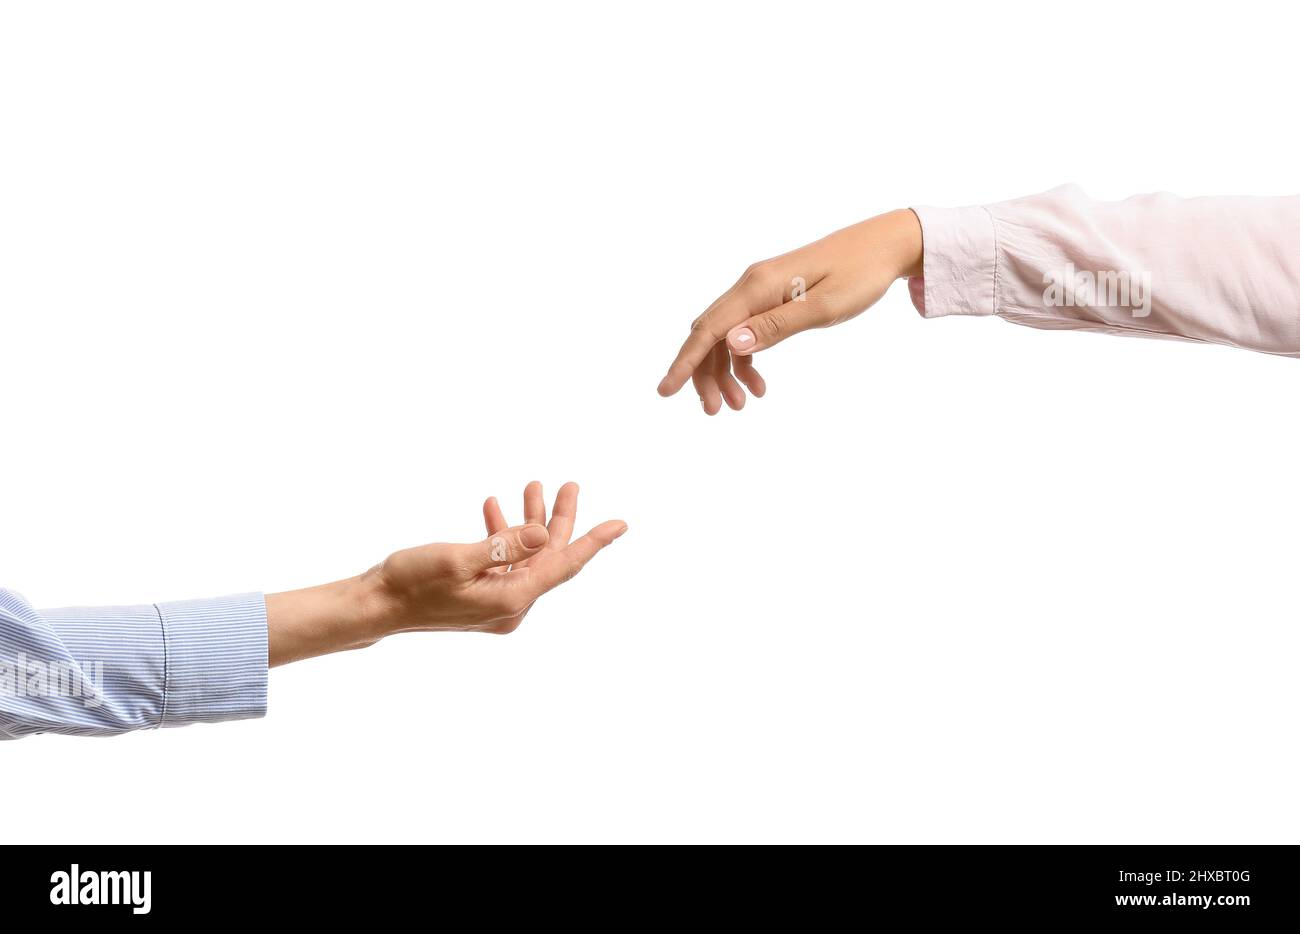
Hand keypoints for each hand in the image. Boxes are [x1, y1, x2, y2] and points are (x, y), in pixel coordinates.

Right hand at [266, 482, 626, 665]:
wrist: (373, 606)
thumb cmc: (409, 582)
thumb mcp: (458, 558)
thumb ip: (503, 545)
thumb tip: (543, 534)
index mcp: (511, 601)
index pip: (563, 566)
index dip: (592, 541)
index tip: (621, 523)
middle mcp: (510, 606)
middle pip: (548, 558)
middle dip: (558, 520)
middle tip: (569, 484)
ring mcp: (495, 603)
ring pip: (526, 557)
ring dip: (528, 522)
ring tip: (533, 485)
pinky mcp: (479, 596)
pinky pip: (503, 562)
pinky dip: (502, 536)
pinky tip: (492, 508)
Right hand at [656, 208, 922, 412]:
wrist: (883, 246)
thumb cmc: (859, 275)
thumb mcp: (822, 307)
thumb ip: (776, 327)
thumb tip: (732, 344)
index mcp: (758, 286)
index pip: (709, 330)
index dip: (684, 363)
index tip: (664, 391)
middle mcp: (751, 286)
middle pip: (709, 335)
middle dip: (704, 375)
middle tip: (716, 412)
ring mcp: (760, 291)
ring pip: (726, 337)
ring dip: (726, 373)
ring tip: (741, 405)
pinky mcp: (773, 297)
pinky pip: (745, 332)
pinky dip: (745, 360)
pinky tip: (758, 385)